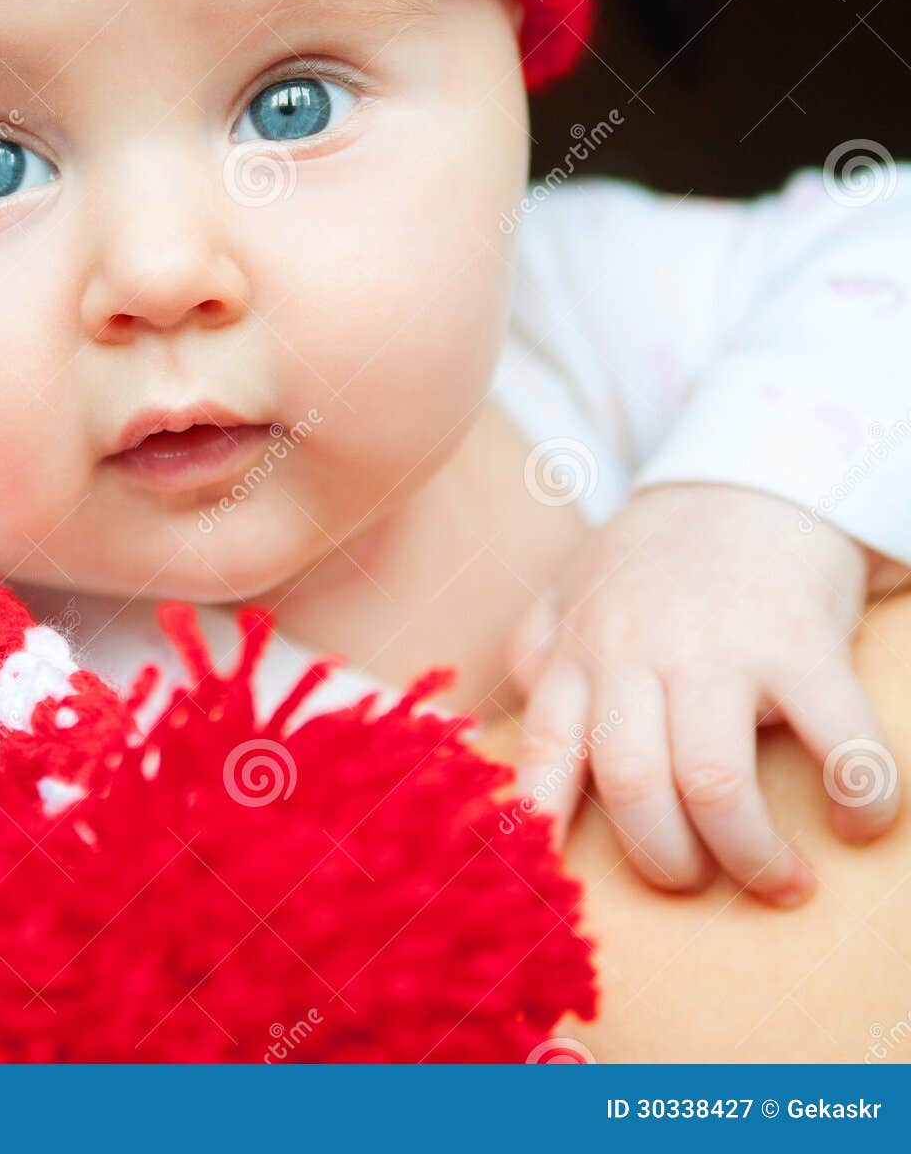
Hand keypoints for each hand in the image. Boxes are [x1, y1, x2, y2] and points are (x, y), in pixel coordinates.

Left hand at [506, 482, 900, 905]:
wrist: (753, 478)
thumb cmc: (658, 556)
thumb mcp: (574, 589)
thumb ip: (537, 653)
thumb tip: (502, 730)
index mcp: (583, 649)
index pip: (544, 743)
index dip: (540, 815)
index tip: (548, 875)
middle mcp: (639, 651)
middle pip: (631, 783)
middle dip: (664, 860)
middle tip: (695, 882)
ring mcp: (721, 647)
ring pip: (713, 781)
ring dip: (748, 855)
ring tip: (778, 881)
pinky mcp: (803, 642)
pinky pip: (836, 740)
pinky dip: (858, 799)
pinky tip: (857, 827)